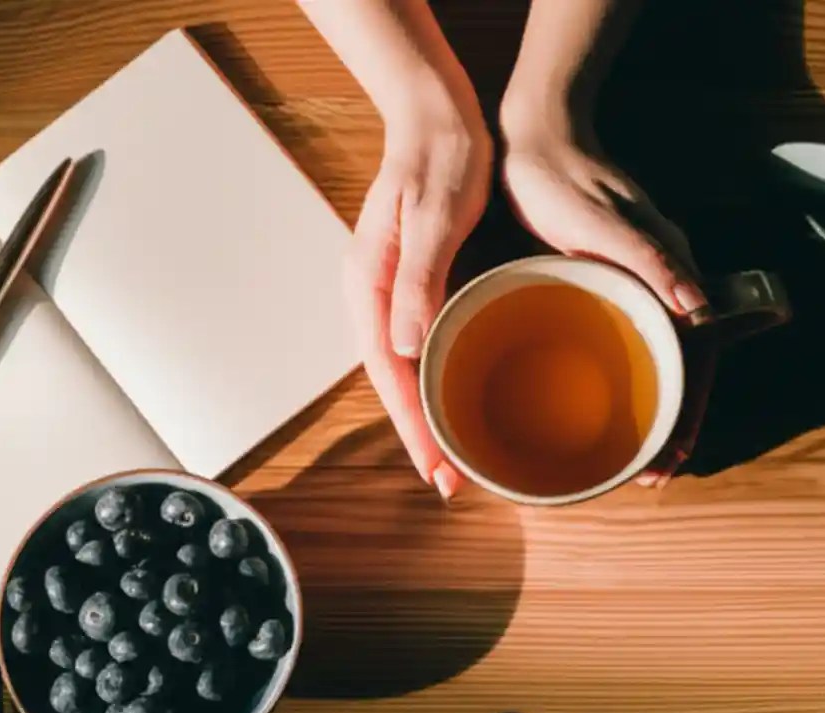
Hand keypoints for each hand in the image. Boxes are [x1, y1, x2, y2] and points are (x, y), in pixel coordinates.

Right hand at [345, 102, 492, 499]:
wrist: (437, 117)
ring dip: (424, 412)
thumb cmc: (441, 159)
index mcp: (370, 282)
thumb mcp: (434, 215)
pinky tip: (455, 396)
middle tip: (449, 483)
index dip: (410, 424)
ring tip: (451, 457)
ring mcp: (390, 290)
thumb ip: (419, 278)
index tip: (436, 468)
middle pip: (391, 378)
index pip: (386, 370)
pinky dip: (433, 379)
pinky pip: (417, 345)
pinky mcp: (413, 282)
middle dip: (416, 433)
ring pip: (402, 367)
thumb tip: (403, 347)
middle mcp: (373, 293)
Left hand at [502, 128, 710, 487]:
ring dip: (654, 407)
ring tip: (635, 455)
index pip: (697, 357)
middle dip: (673, 424)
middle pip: (682, 367)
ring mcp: (636, 283)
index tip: (671, 457)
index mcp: (670, 272)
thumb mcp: (600, 221)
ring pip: (658, 358)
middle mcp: (662, 282)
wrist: (533, 136)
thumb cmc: (560, 177)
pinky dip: (628, 378)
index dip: (689, 412)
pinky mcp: (609, 281)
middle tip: (651, 472)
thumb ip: (651, 259)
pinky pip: (630, 339)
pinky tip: (607, 401)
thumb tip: (699, 308)